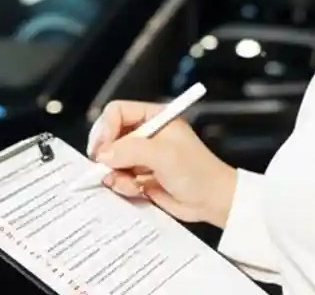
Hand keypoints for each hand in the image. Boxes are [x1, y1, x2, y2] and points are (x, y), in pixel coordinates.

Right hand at [88, 100, 237, 227]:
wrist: (212, 201)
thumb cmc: (198, 172)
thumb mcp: (163, 154)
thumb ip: (130, 150)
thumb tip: (104, 154)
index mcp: (153, 117)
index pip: (117, 112)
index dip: (105, 128)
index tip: (102, 148)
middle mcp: (145, 134)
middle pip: (109, 136)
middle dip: (107, 154)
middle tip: (105, 167)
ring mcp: (141, 156)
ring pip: (111, 160)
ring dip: (115, 174)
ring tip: (131, 184)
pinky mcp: (139, 175)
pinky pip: (118, 177)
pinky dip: (121, 185)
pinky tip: (137, 190)